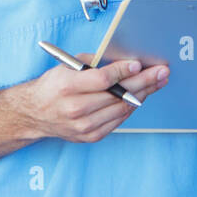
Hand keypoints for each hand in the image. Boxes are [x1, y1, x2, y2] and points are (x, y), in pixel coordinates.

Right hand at [23, 55, 168, 143]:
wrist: (34, 114)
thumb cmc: (53, 85)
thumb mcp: (68, 66)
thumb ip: (94, 62)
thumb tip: (124, 60)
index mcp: (67, 86)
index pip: (103, 79)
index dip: (123, 71)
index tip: (139, 64)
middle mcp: (75, 108)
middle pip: (117, 95)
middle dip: (144, 82)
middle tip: (161, 72)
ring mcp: (83, 126)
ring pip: (121, 109)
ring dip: (143, 95)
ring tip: (157, 82)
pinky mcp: (90, 136)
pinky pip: (118, 120)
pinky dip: (131, 107)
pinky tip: (141, 96)